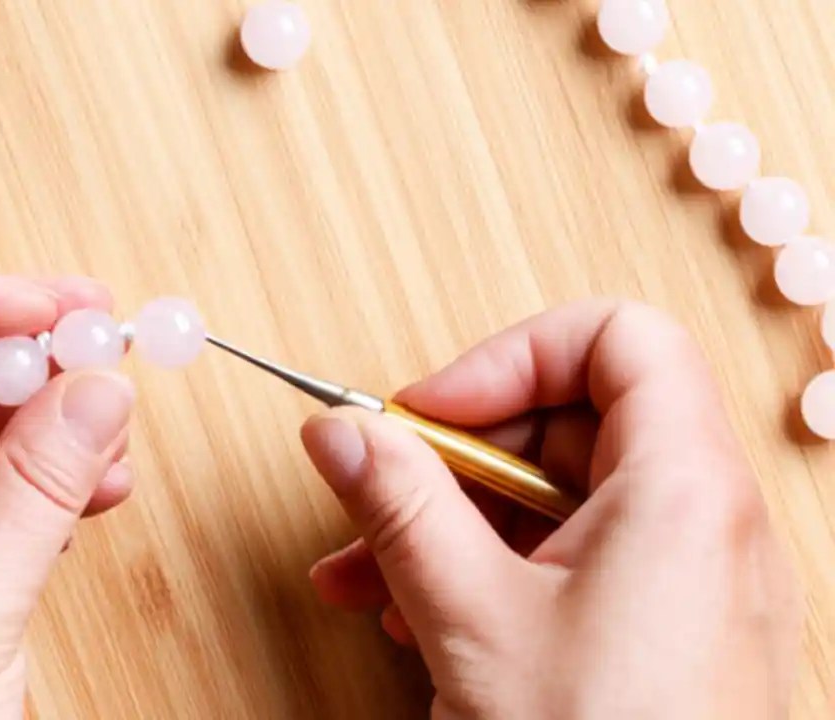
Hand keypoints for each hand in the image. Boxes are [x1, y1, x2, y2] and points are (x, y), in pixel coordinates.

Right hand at [301, 300, 799, 718]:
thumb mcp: (470, 616)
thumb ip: (398, 504)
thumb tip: (340, 432)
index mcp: (682, 487)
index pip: (612, 339)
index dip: (507, 358)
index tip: (425, 412)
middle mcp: (705, 522)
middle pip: (572, 421)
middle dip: (457, 459)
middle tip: (379, 495)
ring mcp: (692, 581)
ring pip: (560, 502)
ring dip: (455, 526)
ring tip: (372, 581)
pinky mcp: (670, 631)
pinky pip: (577, 564)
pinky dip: (497, 574)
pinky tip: (420, 623)